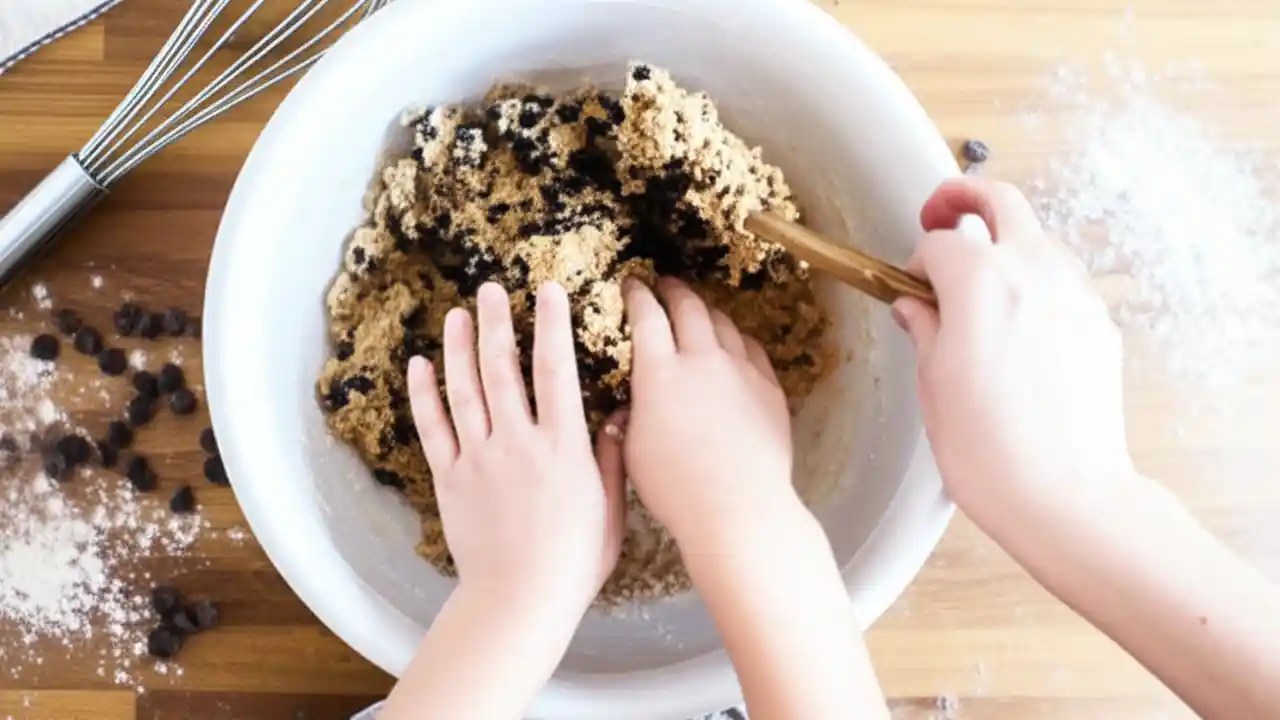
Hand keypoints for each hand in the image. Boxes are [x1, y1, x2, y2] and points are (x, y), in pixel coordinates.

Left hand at [406, 282, 625, 613]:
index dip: (552, 325)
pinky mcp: (450, 479)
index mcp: (563, 446)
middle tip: (491, 288)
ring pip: (465, 390)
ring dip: (459, 347)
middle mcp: (518, 443)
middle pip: (503, 368)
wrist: (520, 600)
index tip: (549, 290)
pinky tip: (420, 365)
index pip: (557, 370)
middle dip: (497, 322)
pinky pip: (434, 428)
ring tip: (456, 314)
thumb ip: (610, 457)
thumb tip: (616, 414)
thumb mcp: (612, 508)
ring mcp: (479, 459)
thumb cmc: (575, 561)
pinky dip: (425, 394)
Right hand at [621, 277, 798, 549]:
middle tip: (664, 285)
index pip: (646, 317)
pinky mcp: (769, 388)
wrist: (739, 506)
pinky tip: (733, 345)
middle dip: (673, 290)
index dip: (637, 295)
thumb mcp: (633, 451)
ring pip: (723, 323)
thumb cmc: (675, 487)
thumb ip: (630, 417)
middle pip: (689, 308)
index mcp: (659, 372)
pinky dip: (737, 339)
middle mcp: (702, 360)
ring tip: (698, 312)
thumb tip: (630, 404)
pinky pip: (752, 349)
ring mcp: (740, 371)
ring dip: (707, 311)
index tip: (631, 284)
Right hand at [891, 177, 1133, 516]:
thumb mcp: (933, 384)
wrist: (1065, 495)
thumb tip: (916, 307)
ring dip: (1004, 244)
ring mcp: (1075, 294)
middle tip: (938, 213)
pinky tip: (1016, 331)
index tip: (908, 287)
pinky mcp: (1099, 325)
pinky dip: (1035, 285)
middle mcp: (1034, 272)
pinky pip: (1062, 284)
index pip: (940, 242)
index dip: (916, 262)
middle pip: (1002, 201)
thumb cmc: (988, 448)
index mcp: (981, 280)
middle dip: (964, 196)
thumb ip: (925, 328)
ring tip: (978, 286)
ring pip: (1037, 239)